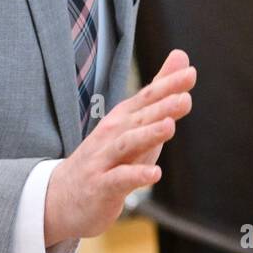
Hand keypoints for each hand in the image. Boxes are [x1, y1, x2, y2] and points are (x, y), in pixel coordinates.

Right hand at [43, 49, 194, 246]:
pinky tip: (155, 174)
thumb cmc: (109, 156)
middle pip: (139, 117)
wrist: (62, 196)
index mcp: (123, 118)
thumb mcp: (135, 123)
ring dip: (148, 135)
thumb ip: (159, 92)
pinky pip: (119, 179)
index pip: (147, 98)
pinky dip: (136, 175)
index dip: (168, 86)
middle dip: (162, 107)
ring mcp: (105, 159)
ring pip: (127, 144)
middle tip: (185, 98)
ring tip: (169, 127)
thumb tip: (182, 56)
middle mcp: (112, 134)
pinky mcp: (101, 186)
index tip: (190, 73)